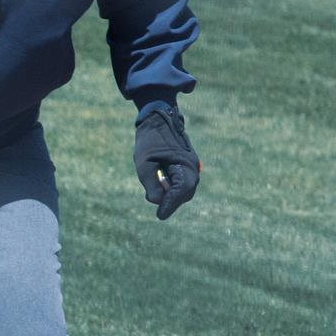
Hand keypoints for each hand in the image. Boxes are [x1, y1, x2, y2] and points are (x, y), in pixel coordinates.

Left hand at [133, 105, 199, 220]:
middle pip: (185, 193)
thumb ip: (151, 184)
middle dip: (172, 202)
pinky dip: (173, 188)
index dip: (170, 205)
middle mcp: (192, 166)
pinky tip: (160, 184)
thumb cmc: (149, 140)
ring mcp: (191, 165)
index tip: (160, 216)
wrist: (158, 119)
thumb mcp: (144, 163)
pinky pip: (183, 182)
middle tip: (159, 209)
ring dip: (172, 195)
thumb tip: (157, 202)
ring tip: (157, 192)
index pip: (181, 192)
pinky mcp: (186, 165)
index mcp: (184, 164)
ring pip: (185, 189)